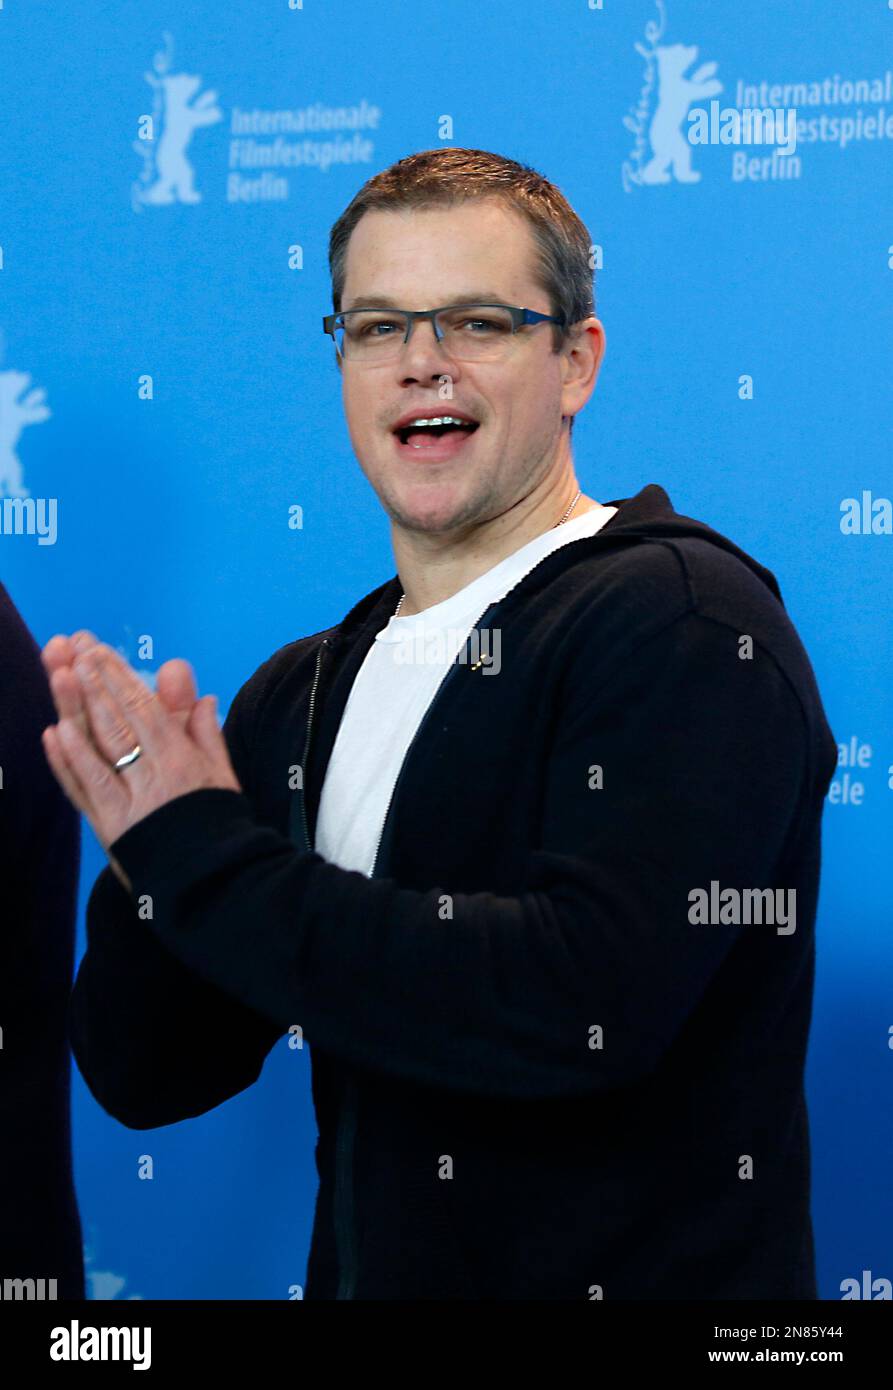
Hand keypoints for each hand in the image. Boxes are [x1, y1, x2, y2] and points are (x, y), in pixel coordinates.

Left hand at [41, 634, 240, 885]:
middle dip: (94, 685)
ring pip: (98, 752)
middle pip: (118, 725)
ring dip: (76, 713)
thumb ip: (207, 734)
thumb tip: (200, 695)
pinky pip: (84, 790)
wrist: (214, 881)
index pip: (146, 712)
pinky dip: (67, 762)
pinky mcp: (109, 828)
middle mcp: (153, 779)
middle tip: (73, 652)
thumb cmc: (219, 823)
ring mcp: (127, 804)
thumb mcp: (223, 775)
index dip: (120, 679)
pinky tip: (53, 735)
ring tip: (58, 678)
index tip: (99, 651)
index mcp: (183, 762)